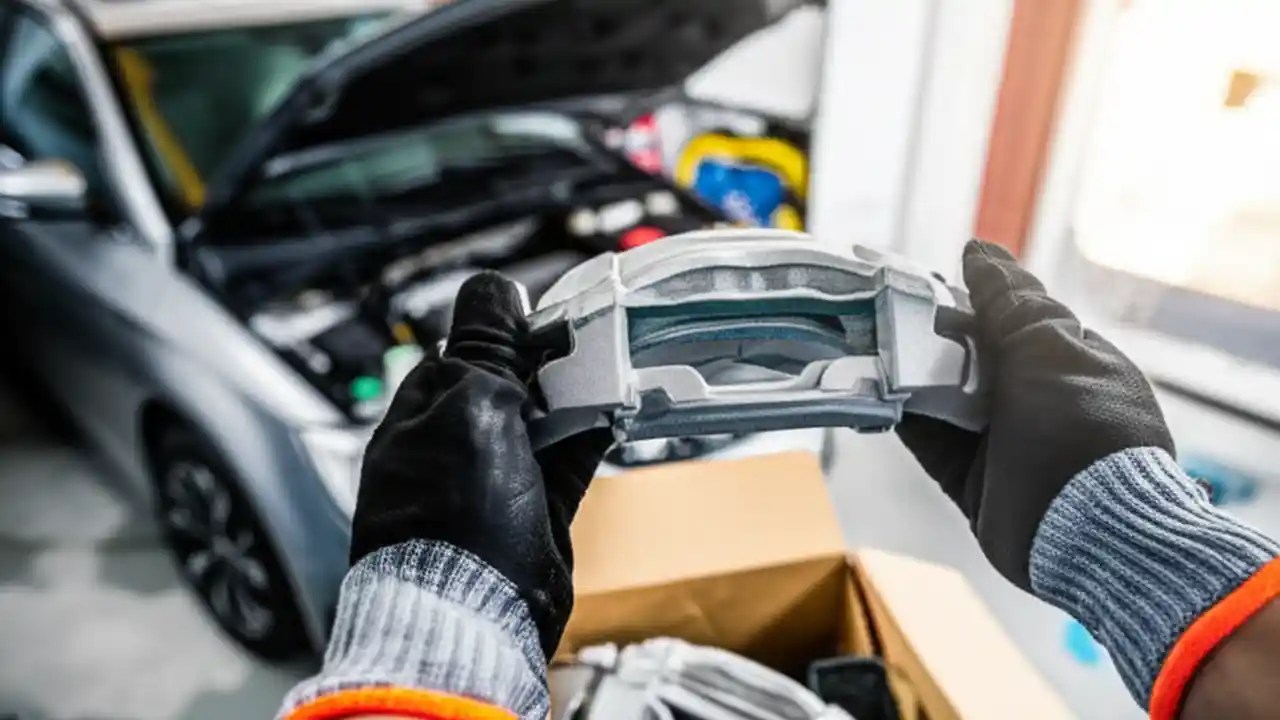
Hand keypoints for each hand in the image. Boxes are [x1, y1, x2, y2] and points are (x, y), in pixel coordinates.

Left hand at [349, 272, 612, 657]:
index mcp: (417, 419)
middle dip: (544, 364)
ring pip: (540, 422)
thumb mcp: (467, 406)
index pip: (459, 354)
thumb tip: (493, 286)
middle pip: (505, 386)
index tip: (546, 317)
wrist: (473, 613)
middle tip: (588, 340)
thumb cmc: (451, 513)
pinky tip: (614, 413)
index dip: (503, 332)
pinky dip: (589, 436)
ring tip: (610, 369)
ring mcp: (493, 484)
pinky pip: (565, 462)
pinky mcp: (533, 514)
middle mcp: (452, 449)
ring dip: (573, 397)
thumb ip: (483, 346)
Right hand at [895, 240, 1174, 588]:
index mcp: (1071, 360)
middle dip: (928, 335)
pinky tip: (869, 391)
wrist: (1091, 532)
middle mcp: (1037, 399)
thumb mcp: (1049, 346)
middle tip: (877, 310)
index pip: (1012, 316)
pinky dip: (900, 417)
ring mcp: (1005, 442)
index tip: (918, 280)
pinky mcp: (973, 482)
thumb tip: (979, 251)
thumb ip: (1009, 300)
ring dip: (907, 374)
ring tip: (862, 344)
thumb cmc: (1082, 426)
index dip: (967, 297)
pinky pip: (929, 442)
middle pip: (972, 356)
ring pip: (944, 397)